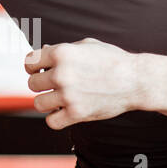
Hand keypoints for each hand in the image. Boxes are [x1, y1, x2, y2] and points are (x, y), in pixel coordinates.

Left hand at [25, 38, 142, 129]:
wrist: (137, 80)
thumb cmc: (112, 60)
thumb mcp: (86, 46)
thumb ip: (61, 49)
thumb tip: (42, 50)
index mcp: (61, 53)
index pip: (29, 63)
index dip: (33, 68)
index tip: (41, 71)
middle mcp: (61, 74)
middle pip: (32, 84)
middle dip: (42, 85)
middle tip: (56, 86)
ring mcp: (68, 95)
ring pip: (38, 103)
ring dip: (47, 102)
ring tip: (60, 99)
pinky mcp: (77, 113)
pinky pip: (51, 122)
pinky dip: (56, 119)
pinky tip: (65, 112)